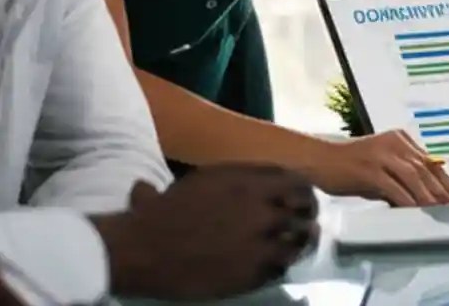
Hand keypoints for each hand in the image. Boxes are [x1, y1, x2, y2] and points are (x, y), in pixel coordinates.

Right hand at [91, 164, 317, 299]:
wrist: (141, 250)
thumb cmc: (158, 213)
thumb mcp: (196, 183)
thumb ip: (224, 178)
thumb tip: (239, 176)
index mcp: (248, 182)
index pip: (296, 180)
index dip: (303, 190)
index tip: (303, 197)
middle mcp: (261, 207)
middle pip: (305, 208)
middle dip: (307, 214)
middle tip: (306, 222)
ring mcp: (260, 241)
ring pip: (299, 239)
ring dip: (300, 242)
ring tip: (297, 245)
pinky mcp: (252, 272)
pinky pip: (281, 267)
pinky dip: (282, 266)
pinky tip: (275, 266)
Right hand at [299, 130, 448, 206]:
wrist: (318, 159)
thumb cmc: (349, 166)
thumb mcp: (381, 167)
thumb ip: (402, 177)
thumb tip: (425, 197)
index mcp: (400, 139)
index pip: (429, 161)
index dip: (446, 179)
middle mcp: (394, 144)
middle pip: (425, 168)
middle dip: (442, 188)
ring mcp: (381, 155)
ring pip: (413, 176)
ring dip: (428, 195)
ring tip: (439, 209)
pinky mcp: (369, 169)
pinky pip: (393, 186)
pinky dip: (406, 199)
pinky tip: (414, 209)